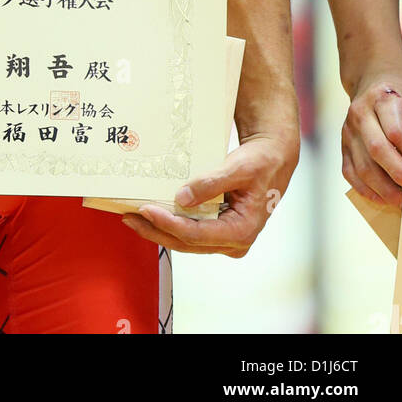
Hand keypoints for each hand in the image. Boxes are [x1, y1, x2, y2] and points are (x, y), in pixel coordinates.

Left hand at [121, 131, 297, 255]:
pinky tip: (152, 215)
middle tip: (129, 217)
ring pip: (186, 240)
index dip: (168, 224)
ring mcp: (226, 239)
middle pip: (187, 242)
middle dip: (156, 231)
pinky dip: (171, 224)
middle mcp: (234, 242)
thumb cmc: (260, 163)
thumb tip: (181, 198)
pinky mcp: (219, 230)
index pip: (196, 234)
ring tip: (133, 217)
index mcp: (242, 231)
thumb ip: (211, 184)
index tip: (146, 210)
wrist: (272, 159)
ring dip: (159, 230)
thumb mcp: (238, 168)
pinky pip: (191, 231)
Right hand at [342, 66, 401, 207]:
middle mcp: (360, 113)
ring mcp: (348, 130)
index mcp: (382, 98)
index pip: (396, 132)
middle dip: (398, 174)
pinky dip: (365, 189)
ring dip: (384, 188)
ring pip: (362, 165)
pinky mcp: (342, 145)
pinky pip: (349, 172)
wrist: (373, 84)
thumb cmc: (401, 97)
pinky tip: (381, 198)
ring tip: (401, 201)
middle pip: (377, 149)